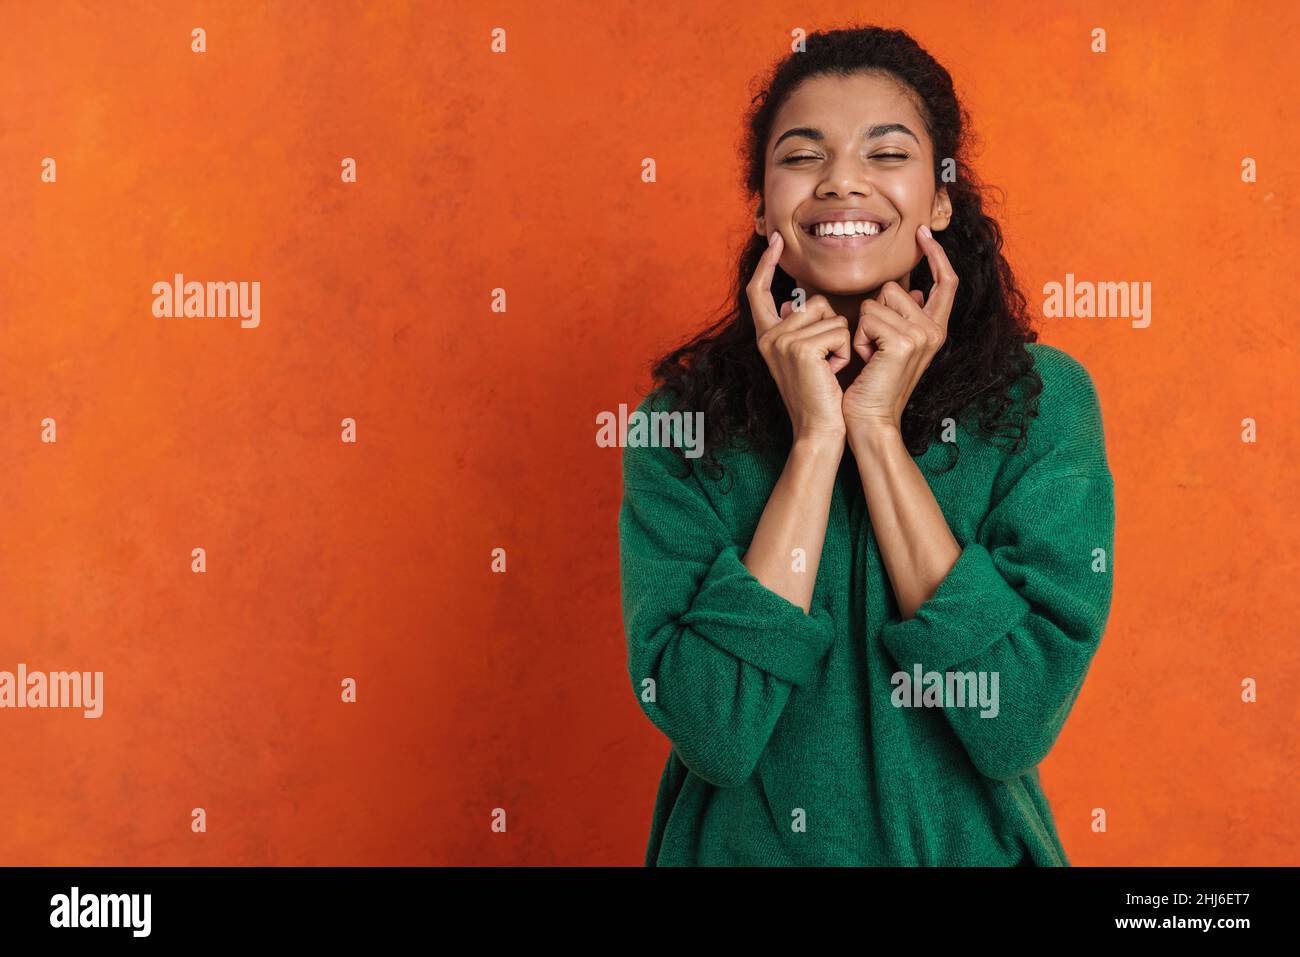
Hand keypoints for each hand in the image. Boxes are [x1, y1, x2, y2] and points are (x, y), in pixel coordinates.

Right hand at [748, 231, 851, 443]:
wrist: (820, 430)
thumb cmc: (820, 396)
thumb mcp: (806, 357)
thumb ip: (798, 329)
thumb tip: (793, 304)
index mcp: (766, 337)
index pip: (758, 291)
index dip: (767, 264)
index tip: (776, 241)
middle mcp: (768, 336)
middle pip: (811, 301)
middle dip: (831, 326)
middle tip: (826, 363)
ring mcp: (781, 341)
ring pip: (829, 314)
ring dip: (841, 341)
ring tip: (830, 369)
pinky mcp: (800, 348)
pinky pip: (839, 331)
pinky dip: (846, 352)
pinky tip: (834, 373)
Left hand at [842, 224, 958, 440]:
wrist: (869, 420)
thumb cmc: (870, 384)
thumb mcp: (887, 345)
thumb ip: (898, 317)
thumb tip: (905, 290)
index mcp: (935, 329)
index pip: (946, 282)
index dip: (936, 255)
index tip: (923, 233)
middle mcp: (935, 330)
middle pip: (896, 287)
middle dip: (873, 312)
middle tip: (873, 348)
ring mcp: (923, 335)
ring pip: (878, 300)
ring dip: (863, 327)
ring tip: (868, 356)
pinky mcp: (904, 342)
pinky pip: (868, 317)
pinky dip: (858, 338)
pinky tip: (864, 360)